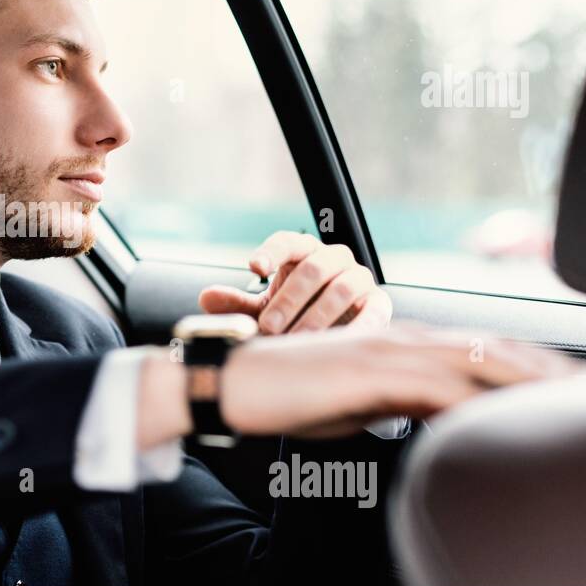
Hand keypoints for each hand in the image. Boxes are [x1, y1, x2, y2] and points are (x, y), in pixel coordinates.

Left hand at [199, 232, 390, 334]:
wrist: (333, 335)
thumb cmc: (294, 316)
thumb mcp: (263, 311)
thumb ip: (236, 305)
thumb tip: (207, 297)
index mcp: (303, 253)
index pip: (288, 242)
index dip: (272, 251)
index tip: (255, 268)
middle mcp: (333, 259)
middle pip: (312, 269)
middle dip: (288, 299)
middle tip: (269, 327)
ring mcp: (358, 279)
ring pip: (341, 288)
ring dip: (316, 316)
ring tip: (296, 341)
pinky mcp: (378, 303)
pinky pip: (373, 310)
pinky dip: (357, 326)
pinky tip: (338, 343)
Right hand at [217, 323, 579, 438]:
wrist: (234, 383)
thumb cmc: (287, 394)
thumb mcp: (355, 399)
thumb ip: (398, 399)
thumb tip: (433, 416)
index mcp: (397, 340)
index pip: (473, 346)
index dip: (520, 361)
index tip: (554, 382)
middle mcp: (398, 335)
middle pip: (484, 345)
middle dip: (535, 366)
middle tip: (572, 387)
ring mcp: (384, 348)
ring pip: (468, 358)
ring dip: (516, 379)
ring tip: (552, 398)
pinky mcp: (367, 369)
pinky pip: (431, 383)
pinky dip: (468, 399)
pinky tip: (491, 414)